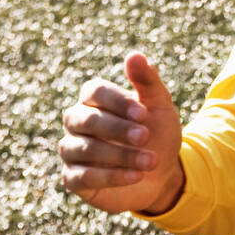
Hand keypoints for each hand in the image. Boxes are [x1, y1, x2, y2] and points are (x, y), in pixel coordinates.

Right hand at [59, 52, 184, 214]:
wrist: (162, 174)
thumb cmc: (158, 132)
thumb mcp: (159, 105)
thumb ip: (147, 80)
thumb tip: (134, 55)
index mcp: (94, 99)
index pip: (94, 92)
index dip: (117, 101)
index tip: (144, 113)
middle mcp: (77, 121)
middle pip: (87, 119)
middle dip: (118, 129)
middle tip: (145, 136)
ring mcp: (72, 150)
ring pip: (85, 149)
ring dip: (120, 155)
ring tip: (152, 161)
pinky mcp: (72, 179)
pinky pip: (83, 176)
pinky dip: (111, 176)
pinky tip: (137, 175)